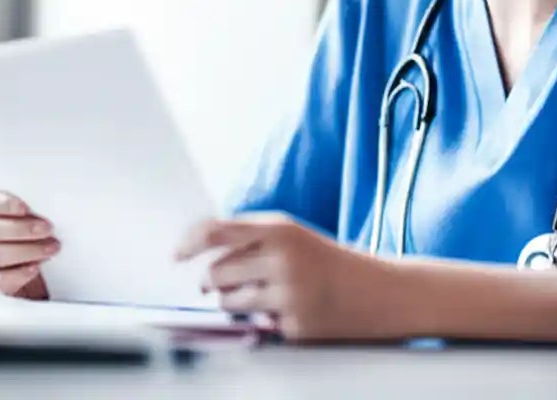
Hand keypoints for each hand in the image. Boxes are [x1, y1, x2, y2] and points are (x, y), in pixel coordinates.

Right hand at [0, 186, 59, 298]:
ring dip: (25, 250)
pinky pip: (1, 281)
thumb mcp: (63, 216)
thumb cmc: (69, 238)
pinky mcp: (7, 285)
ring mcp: (0, 262)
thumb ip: (52, 204)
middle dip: (20, 228)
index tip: (24, 207)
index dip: (1, 202)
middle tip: (48, 228)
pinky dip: (18, 274)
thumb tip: (68, 191)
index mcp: (6, 213)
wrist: (78, 276)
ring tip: (53, 249)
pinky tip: (36, 268)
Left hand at [175, 212, 398, 340]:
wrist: (379, 292)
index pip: (217, 230)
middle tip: (224, 283)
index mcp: (280, 229)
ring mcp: (289, 295)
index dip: (189, 243)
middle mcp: (283, 259)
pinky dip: (263, 322)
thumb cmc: (327, 262)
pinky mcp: (295, 326)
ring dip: (233, 303)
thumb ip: (250, 238)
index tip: (177, 255)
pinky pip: (255, 326)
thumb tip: (198, 248)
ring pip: (228, 303)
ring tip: (260, 296)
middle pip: (216, 273)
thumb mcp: (293, 235)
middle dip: (215, 282)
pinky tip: (289, 313)